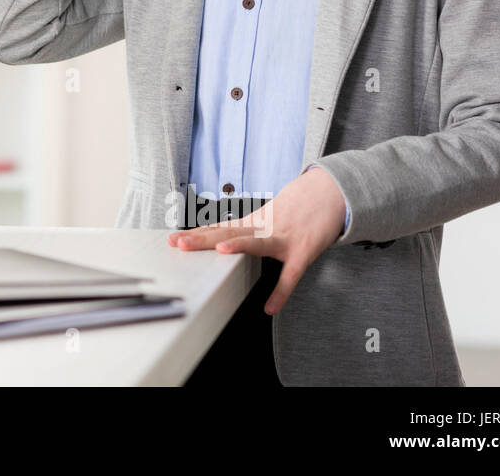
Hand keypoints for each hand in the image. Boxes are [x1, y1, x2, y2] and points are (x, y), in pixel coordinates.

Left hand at [165, 168, 347, 314]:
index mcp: (253, 222)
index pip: (219, 228)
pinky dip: (281, 292)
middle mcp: (263, 228)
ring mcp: (282, 239)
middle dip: (203, 238)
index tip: (171, 239)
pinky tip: (270, 307)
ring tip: (219, 251)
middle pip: (228, 231)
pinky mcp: (302, 252)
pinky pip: (290, 275)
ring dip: (239, 245)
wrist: (328, 193)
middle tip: (179, 243)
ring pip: (257, 243)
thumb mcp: (268, 215)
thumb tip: (225, 237)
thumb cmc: (296, 207)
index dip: (195, 234)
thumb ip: (247, 228)